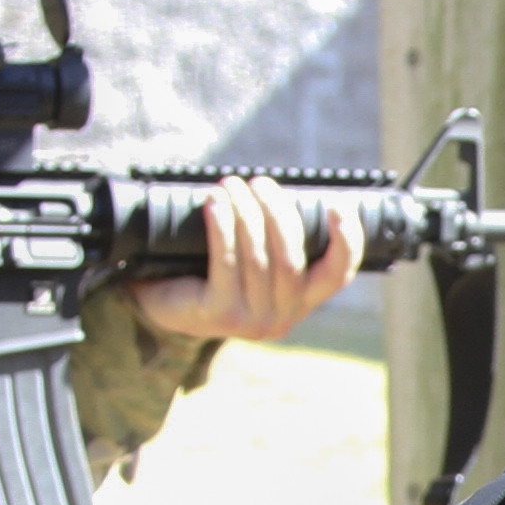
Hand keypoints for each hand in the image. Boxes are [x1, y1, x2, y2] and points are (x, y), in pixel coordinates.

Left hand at [134, 181, 359, 346]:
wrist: (158, 302)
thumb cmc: (209, 270)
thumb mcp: (250, 259)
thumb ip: (273, 236)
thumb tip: (281, 189)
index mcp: (300, 302)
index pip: (337, 275)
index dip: (346, 241)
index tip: (337, 206)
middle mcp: (283, 318)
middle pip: (291, 258)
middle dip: (276, 211)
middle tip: (258, 182)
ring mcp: (252, 322)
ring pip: (258, 258)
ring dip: (245, 212)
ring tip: (229, 185)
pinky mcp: (219, 315)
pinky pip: (226, 264)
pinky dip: (222, 227)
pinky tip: (214, 202)